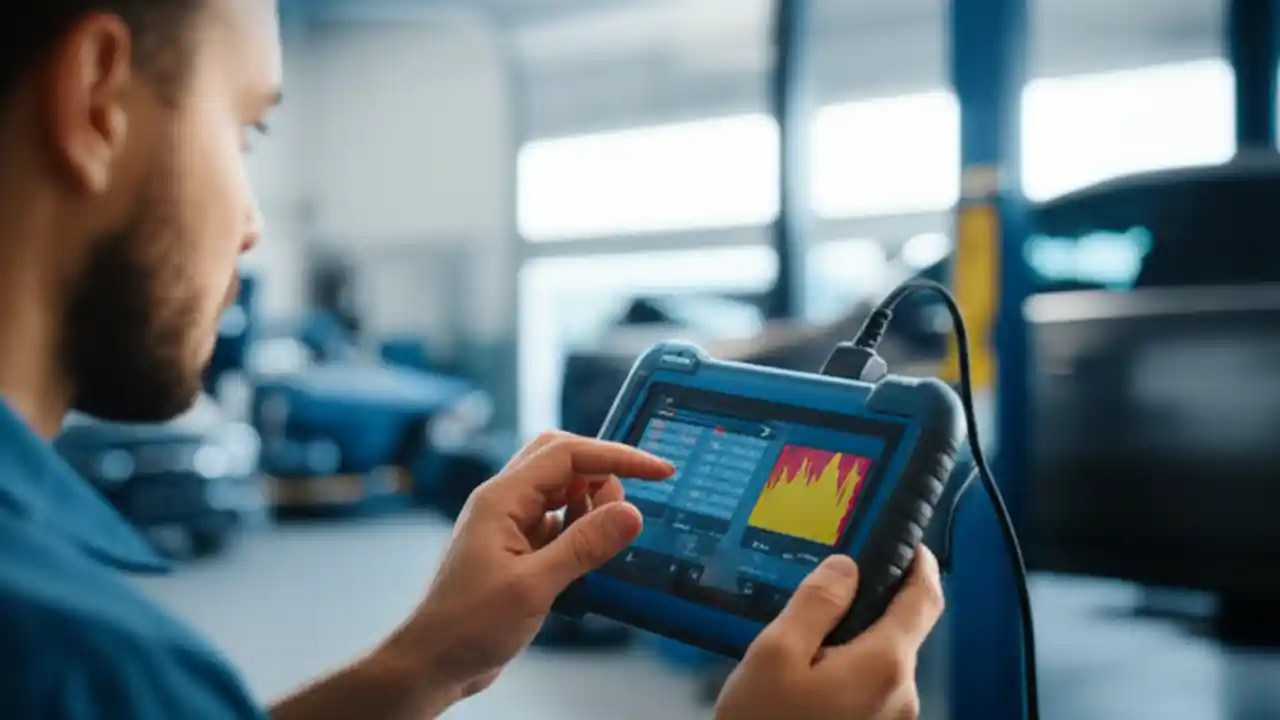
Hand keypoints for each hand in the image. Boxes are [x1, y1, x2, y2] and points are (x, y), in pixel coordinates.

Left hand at [380, 431, 672, 710]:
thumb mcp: (533, 587)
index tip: (658, 471)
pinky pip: (558, 521)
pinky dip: (581, 531)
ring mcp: (510, 524)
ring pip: (563, 491)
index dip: (617, 457)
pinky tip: (587, 559)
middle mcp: (505, 502)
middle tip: (624, 513)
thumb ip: (584, 547)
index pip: (568, 454)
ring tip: (601, 546)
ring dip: (591, 506)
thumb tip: (631, 514)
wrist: (434, 662)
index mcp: (502, 498)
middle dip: (603, 476)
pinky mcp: (518, 548)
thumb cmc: (466, 626)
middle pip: (564, 460)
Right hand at [716, 547, 944, 719]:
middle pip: (900, 631)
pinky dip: (848, 674)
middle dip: (869, 606)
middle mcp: (903, 693)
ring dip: (852, 645)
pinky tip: (807, 682)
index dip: (921, 563)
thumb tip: (849, 567)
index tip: (909, 541)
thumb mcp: (775, 653)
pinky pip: (871, 691)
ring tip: (802, 644)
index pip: (925, 599)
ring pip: (882, 663)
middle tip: (822, 593)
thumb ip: (816, 603)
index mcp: (885, 663)